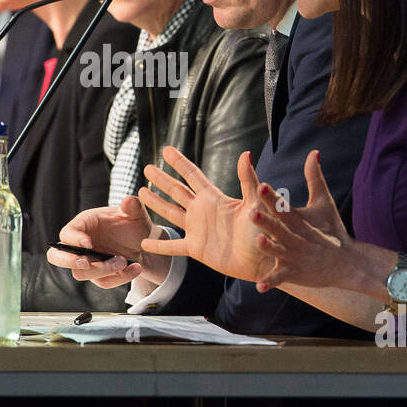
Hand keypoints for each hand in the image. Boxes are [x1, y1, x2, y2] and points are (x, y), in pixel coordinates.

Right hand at [44, 196, 166, 289]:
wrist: (143, 243)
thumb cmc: (133, 224)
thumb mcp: (136, 214)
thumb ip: (132, 207)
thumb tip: (130, 200)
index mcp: (84, 224)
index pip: (67, 233)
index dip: (73, 239)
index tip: (88, 243)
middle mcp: (80, 244)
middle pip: (56, 257)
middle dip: (68, 261)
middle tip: (86, 262)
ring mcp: (87, 262)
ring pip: (81, 273)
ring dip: (102, 270)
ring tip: (123, 261)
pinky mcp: (98, 275)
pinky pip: (103, 282)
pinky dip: (119, 278)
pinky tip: (134, 268)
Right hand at [138, 147, 274, 281]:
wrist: (265, 258)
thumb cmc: (264, 229)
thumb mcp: (255, 202)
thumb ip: (248, 180)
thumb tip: (246, 153)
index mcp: (214, 198)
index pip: (192, 175)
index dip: (179, 162)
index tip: (166, 149)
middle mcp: (203, 211)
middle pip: (177, 191)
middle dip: (162, 179)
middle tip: (147, 168)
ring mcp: (198, 230)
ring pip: (171, 213)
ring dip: (156, 203)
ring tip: (140, 193)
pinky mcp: (196, 249)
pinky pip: (173, 247)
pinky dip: (158, 246)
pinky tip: (143, 243)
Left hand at [247, 150, 355, 291]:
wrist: (347, 262)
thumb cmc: (331, 229)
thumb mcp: (324, 202)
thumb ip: (314, 177)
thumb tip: (313, 152)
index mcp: (298, 219)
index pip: (284, 206)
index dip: (272, 196)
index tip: (261, 185)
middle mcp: (295, 237)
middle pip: (279, 227)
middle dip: (267, 220)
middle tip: (252, 212)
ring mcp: (294, 255)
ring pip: (279, 251)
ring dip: (269, 248)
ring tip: (258, 242)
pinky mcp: (294, 272)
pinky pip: (281, 278)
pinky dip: (271, 282)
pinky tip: (259, 286)